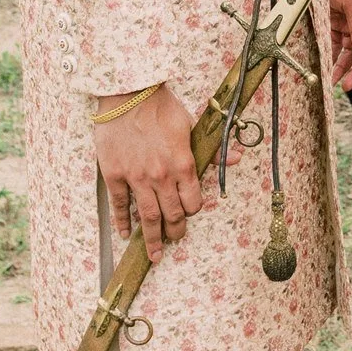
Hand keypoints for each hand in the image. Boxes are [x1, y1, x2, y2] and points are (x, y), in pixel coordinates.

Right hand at [92, 85, 206, 261]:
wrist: (129, 96)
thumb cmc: (163, 109)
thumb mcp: (192, 127)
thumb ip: (211, 150)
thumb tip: (236, 159)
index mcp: (183, 165)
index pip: (193, 201)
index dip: (193, 210)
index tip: (191, 213)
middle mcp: (161, 177)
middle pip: (170, 214)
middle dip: (175, 231)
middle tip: (175, 240)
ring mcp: (136, 178)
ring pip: (146, 217)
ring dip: (151, 238)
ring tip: (154, 254)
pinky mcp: (115, 175)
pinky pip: (120, 205)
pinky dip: (122, 222)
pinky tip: (125, 234)